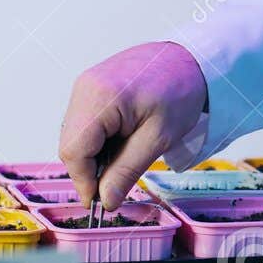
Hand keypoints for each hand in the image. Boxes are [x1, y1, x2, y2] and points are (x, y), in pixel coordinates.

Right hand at [58, 42, 207, 208]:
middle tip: (115, 186)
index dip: (84, 182)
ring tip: (126, 157)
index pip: (74, 150)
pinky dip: (98, 141)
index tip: (100, 202)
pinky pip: (84, 123)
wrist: (191, 60)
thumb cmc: (181, 91)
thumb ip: (127, 170)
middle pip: (70, 144)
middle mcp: (85, 87)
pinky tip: (122, 142)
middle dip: (89, 170)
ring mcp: (85, 85)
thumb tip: (106, 200)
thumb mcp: (158, 138)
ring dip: (94, 156)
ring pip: (75, 135)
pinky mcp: (92, 88)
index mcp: (100, 97)